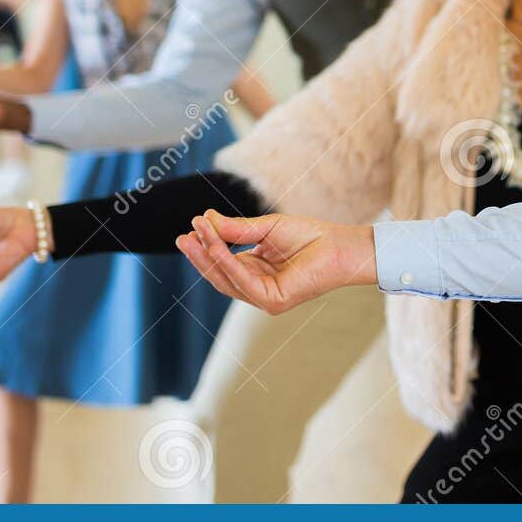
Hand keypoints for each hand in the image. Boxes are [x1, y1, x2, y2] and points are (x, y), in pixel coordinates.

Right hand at [176, 210, 376, 313]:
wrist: (340, 244)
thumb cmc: (310, 235)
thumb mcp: (267, 228)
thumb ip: (237, 229)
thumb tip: (205, 220)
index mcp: (256, 270)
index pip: (223, 262)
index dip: (206, 246)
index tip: (192, 226)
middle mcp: (257, 286)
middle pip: (219, 274)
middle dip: (200, 255)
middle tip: (181, 237)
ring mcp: (264, 297)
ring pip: (227, 279)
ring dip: (209, 257)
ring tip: (194, 236)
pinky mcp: (273, 301)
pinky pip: (243, 282)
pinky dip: (227, 264)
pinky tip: (216, 247)